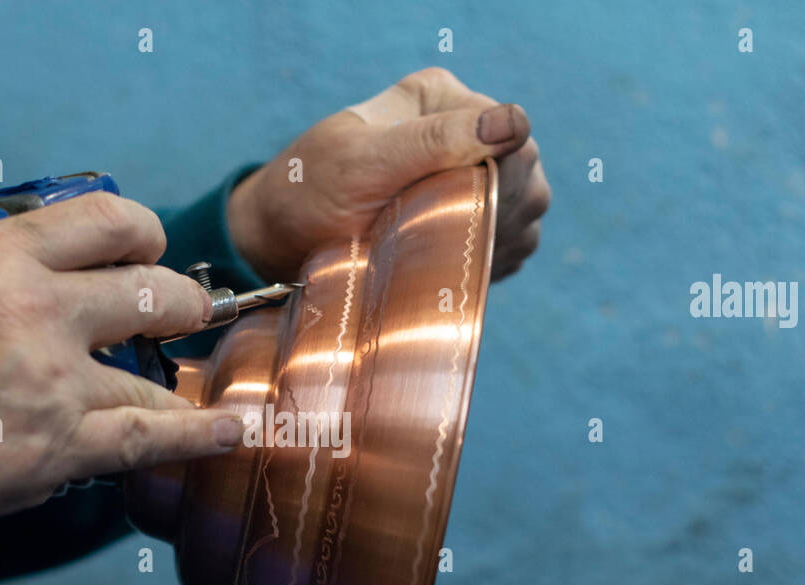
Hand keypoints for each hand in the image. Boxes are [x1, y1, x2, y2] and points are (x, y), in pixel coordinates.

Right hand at [0, 193, 243, 554]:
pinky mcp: (60, 447)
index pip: (104, 219)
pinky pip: (152, 438)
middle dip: (178, 301)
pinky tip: (232, 431)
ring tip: (197, 389)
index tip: (147, 251)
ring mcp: (55, 380)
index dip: (142, 234)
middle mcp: (36, 308)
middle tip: (182, 312)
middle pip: (149, 289)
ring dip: (179, 383)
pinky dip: (200, 436)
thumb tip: (24, 296)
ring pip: (154, 376)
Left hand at [227, 67, 550, 282]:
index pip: (511, 135)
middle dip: (494, 214)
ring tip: (444, 253)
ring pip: (526, 209)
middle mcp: (461, 131)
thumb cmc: (307, 195)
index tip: (460, 214)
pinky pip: (514, 240)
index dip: (498, 182)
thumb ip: (433, 140)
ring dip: (498, 241)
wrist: (278, 242)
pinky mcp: (470, 219)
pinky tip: (457, 265)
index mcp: (439, 99)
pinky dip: (496, 260)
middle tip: (442, 238)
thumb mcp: (361, 164)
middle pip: (524, 174)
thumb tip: (514, 122)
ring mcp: (468, 176)